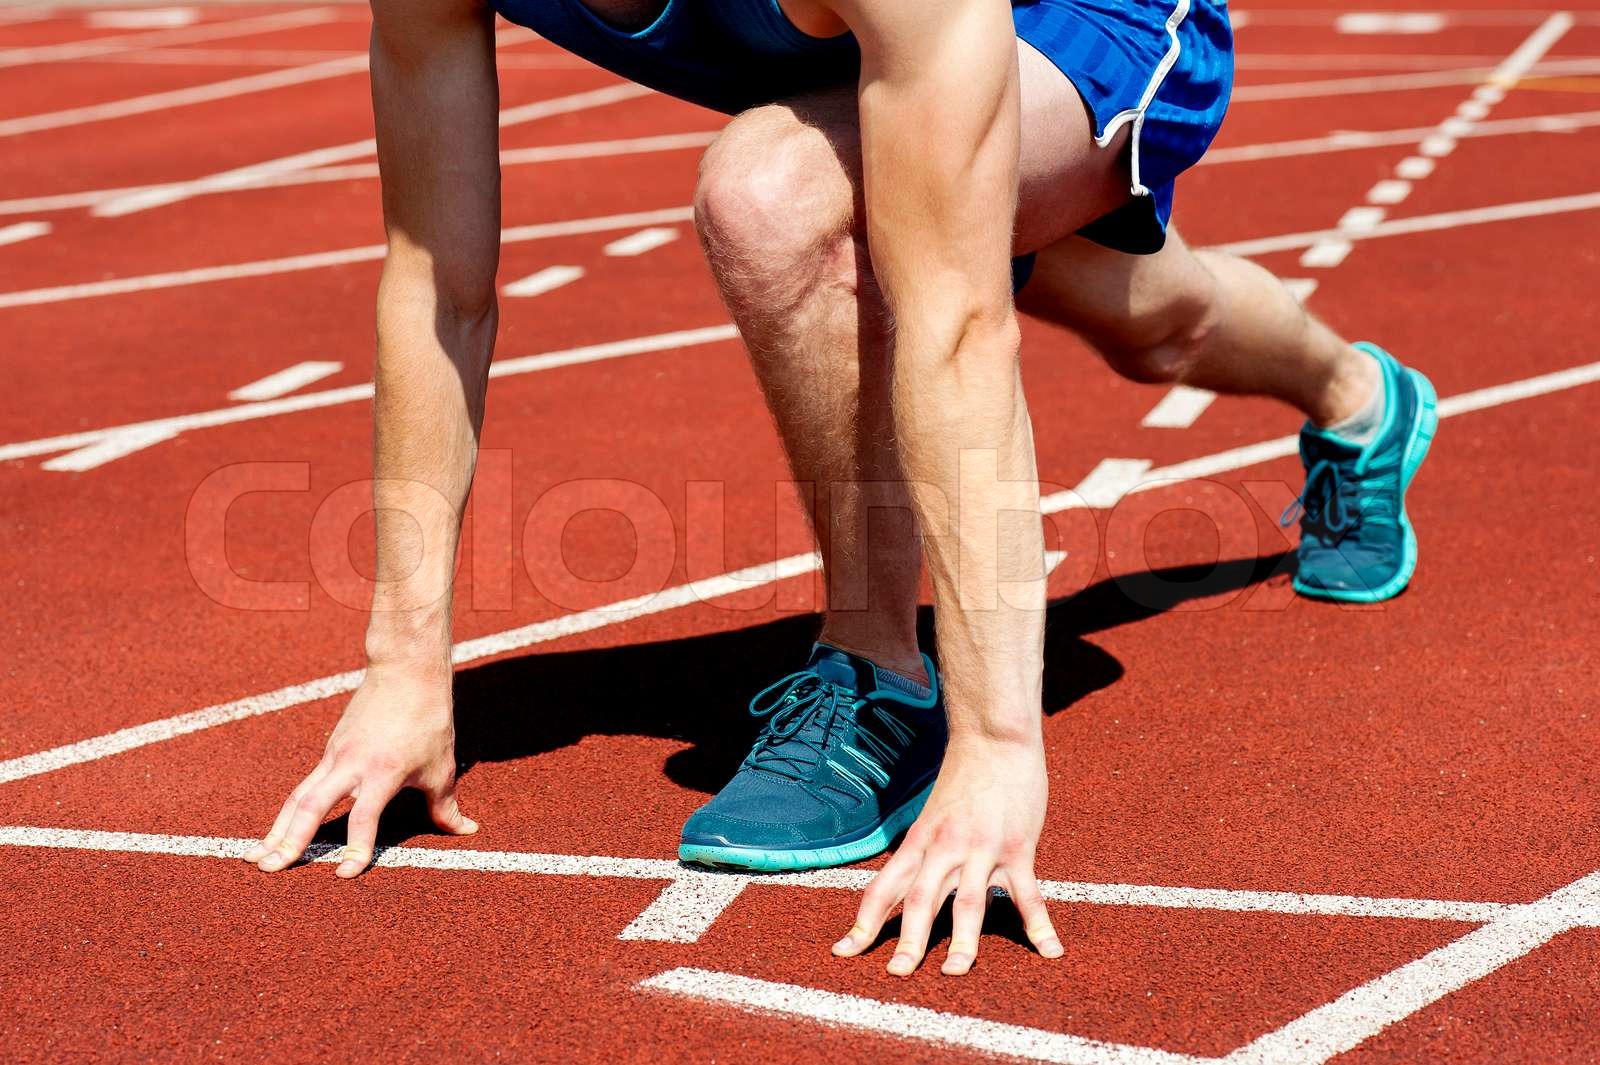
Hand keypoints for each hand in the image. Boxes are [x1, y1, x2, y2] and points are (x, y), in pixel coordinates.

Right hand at [242, 661, 476, 877]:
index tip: (345, 874)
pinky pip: (305, 786)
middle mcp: (351, 764)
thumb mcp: (441, 765)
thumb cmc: (428, 718)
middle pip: (311, 804)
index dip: (356, 846)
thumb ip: (446, 805)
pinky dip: (289, 811)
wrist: (406, 671)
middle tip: (270, 869)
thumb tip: (466, 831)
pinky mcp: (330, 750)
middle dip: (290, 839)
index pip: (363, 815)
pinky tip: (277, 833)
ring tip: (255, 858)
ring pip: (299, 796)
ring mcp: (335, 755)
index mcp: (382, 770)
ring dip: (277, 828)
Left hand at [832, 735, 1061, 975]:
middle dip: (907, 940)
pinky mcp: (1017, 848)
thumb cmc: (964, 778)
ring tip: (954, 972)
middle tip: (897, 974)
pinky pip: (1027, 894)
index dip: (863, 922)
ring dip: (962, 941)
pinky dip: (1038, 925)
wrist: (994, 739)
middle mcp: (945, 849)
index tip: (843, 953)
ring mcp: (982, 850)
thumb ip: (924, 852)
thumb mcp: (931, 816)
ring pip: (968, 903)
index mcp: (920, 843)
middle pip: (920, 900)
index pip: (883, 887)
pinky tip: (1049, 951)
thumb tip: (908, 883)